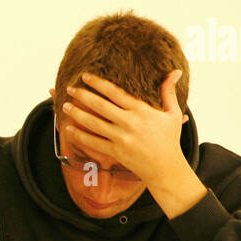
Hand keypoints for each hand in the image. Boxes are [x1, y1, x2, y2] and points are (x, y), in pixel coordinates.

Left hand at [61, 70, 206, 218]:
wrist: (165, 168)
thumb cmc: (169, 139)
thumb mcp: (172, 114)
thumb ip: (168, 92)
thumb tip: (175, 71)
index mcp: (142, 111)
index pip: (115, 93)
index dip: (98, 83)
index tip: (85, 76)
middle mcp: (130, 123)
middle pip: (100, 106)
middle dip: (83, 96)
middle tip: (69, 88)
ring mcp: (121, 138)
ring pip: (94, 123)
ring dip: (77, 114)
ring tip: (65, 106)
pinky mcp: (115, 152)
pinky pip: (93, 142)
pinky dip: (79, 136)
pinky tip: (68, 129)